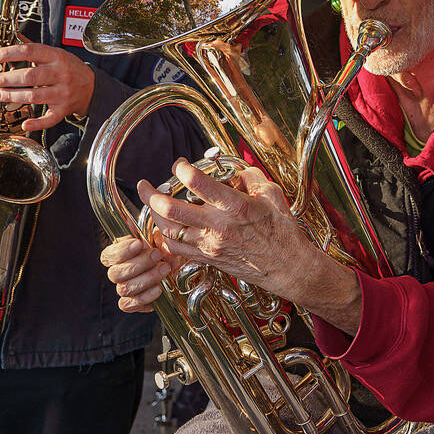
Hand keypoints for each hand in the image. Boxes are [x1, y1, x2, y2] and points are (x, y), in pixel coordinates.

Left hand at [0, 35, 94, 130]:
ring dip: (12, 96)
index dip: (9, 54)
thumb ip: (34, 47)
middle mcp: (60, 74)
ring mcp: (62, 93)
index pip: (30, 51)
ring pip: (34, 96)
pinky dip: (37, 123)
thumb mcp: (55, 53)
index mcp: (56, 57)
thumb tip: (14, 35)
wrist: (91, 86)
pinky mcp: (63, 109)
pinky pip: (50, 118)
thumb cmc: (69, 68)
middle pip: (29, 76)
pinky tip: (25, 124)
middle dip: (6, 79)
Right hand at [100, 234, 177, 312]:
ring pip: (124, 289)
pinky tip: (158, 289)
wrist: (172, 269)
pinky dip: (144, 297)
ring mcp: (124, 290)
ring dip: (147, 279)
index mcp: (117, 256)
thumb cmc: (162, 251)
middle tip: (157, 254)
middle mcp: (117, 274)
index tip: (138, 243)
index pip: (108, 256)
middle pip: (115, 274)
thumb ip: (156, 238)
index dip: (121, 251)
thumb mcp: (160, 240)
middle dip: (138, 264)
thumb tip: (157, 237)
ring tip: (165, 269)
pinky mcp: (132, 304)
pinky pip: (129, 305)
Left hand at [139, 161, 328, 303]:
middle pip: (171, 209)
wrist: (289, 268)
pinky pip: (176, 249)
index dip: (181, 169)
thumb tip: (234, 171)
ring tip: (149, 204)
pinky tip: (163, 227)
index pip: (196, 182)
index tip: (180, 165)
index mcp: (234, 206)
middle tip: (144, 185)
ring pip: (168, 231)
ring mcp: (210, 245)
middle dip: (151, 195)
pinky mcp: (208, 258)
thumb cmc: (283, 232)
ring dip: (153, 216)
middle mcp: (218, 226)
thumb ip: (250, 177)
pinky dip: (165, 237)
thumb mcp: (272, 195)